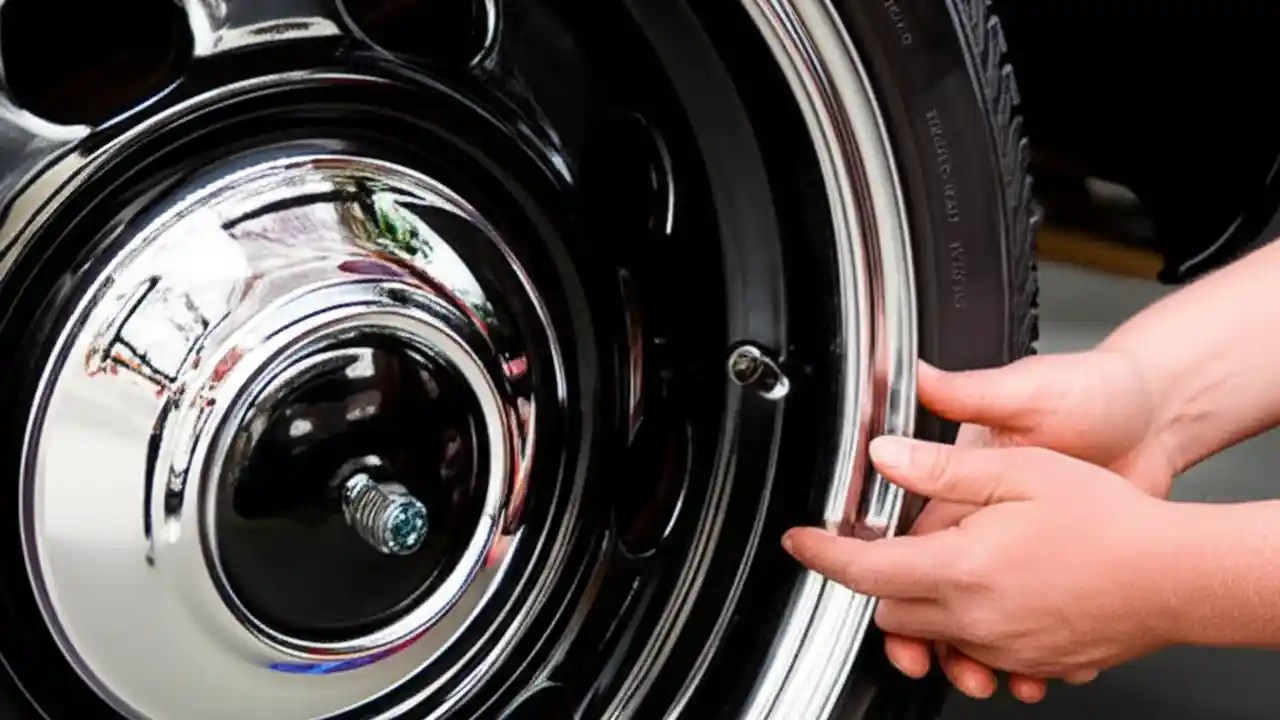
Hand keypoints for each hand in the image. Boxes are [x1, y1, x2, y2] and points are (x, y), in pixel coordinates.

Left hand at [785, 437, 1177, 681]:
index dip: (823, 555)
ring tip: (960, 562)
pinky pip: (979, 651)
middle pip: (890, 608)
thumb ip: (943, 469)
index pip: (865, 570)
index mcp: (963, 568)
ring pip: (933, 633)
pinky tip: (999, 592)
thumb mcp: (1020, 471)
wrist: (1175, 575)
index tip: (801, 543)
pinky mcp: (1030, 662)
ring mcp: (1004, 649)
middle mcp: (976, 619)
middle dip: (878, 577)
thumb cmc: (1109, 521)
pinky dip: (971, 627)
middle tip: (895, 541)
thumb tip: (885, 456)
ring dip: (925, 604)